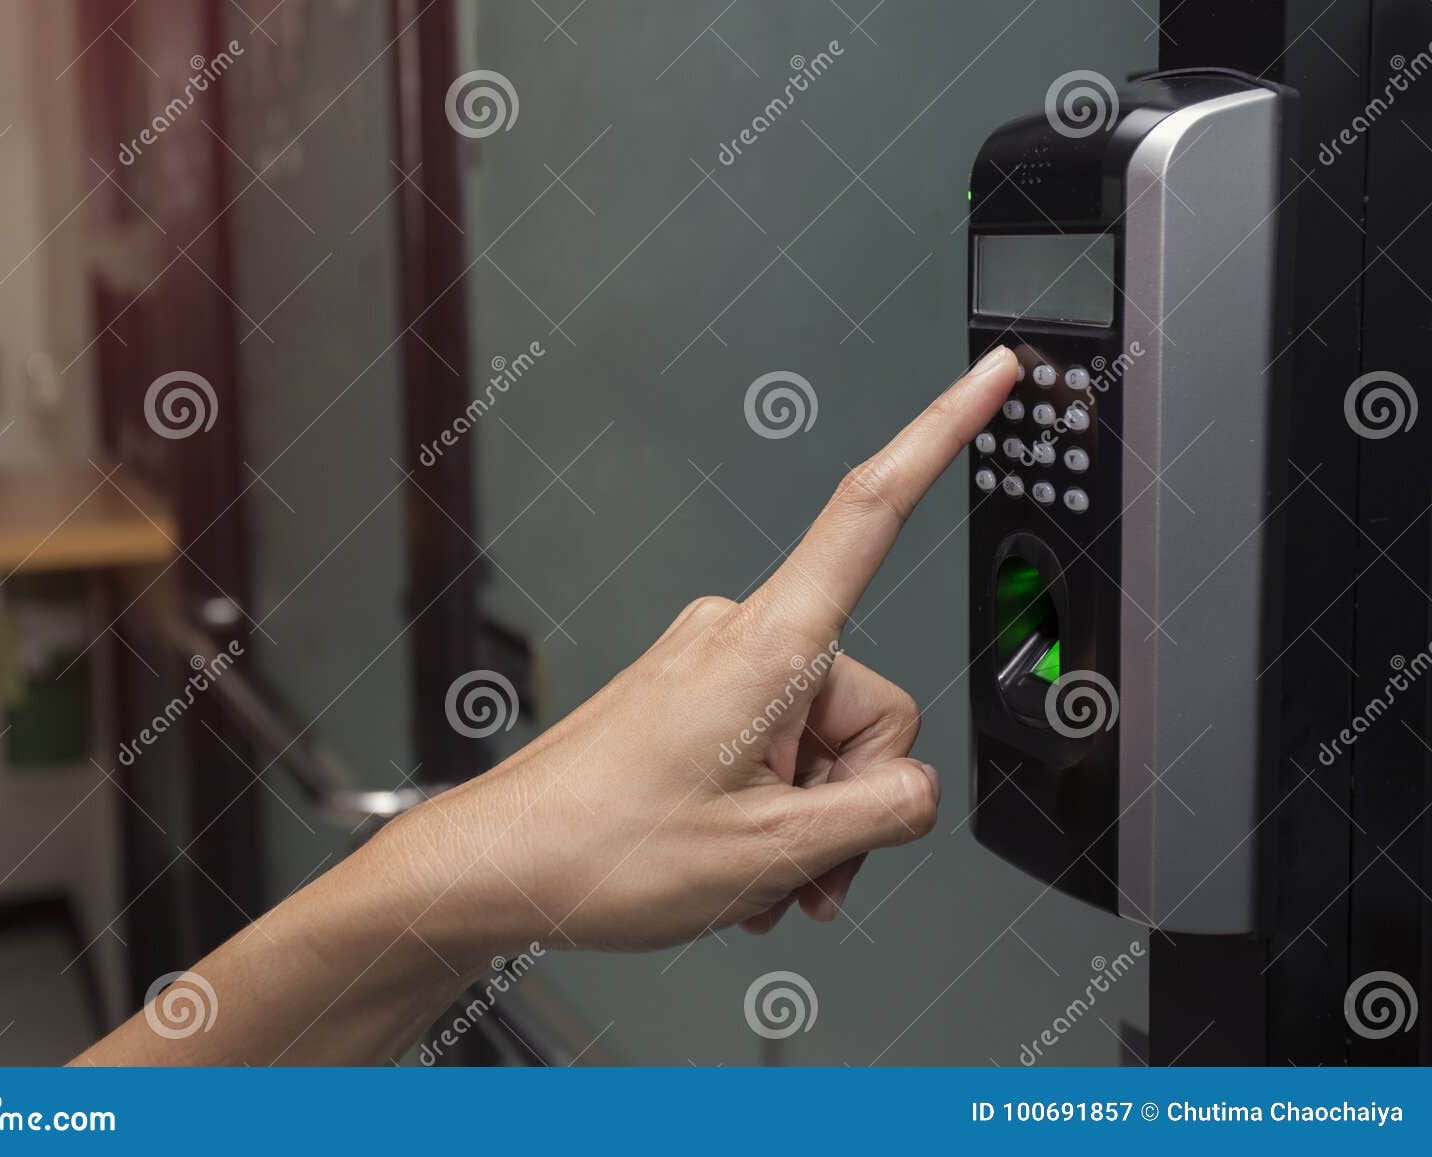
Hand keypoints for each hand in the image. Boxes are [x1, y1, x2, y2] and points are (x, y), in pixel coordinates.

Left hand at [383, 347, 1019, 955]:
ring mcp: (713, 661)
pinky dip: (773, 808)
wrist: (499, 864)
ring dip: (806, 820)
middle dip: (847, 800)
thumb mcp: (773, 852)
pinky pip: (774, 742)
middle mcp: (742, 634)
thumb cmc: (601, 848)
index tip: (990, 373)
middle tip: (798, 869)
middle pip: (866, 706)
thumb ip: (881, 812)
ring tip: (756, 877)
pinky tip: (740, 861)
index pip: (872, 511)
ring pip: (820, 739)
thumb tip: (912, 789)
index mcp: (770, 646)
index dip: (942, 433)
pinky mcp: (694, 691)